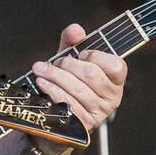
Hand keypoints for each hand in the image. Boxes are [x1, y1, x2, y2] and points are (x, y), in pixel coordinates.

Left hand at [31, 24, 127, 150]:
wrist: (53, 116)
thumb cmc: (65, 84)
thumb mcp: (69, 61)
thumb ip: (72, 43)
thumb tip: (75, 29)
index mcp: (115, 81)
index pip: (115, 65)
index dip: (94, 56)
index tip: (79, 54)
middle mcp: (112, 98)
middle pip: (91, 75)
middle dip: (67, 64)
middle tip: (53, 63)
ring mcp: (99, 113)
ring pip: (77, 89)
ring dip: (55, 77)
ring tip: (40, 70)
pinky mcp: (83, 125)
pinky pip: (68, 104)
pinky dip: (52, 91)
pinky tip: (41, 84)